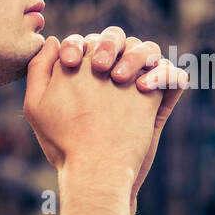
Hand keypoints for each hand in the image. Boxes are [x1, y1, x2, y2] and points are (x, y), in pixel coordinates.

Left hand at [40, 27, 189, 199]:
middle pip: (120, 39)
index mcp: (86, 72)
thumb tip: (52, 38)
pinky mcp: (161, 102)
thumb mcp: (40, 106)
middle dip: (110, 45)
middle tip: (100, 67)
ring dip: (138, 55)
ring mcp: (140, 85)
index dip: (78, 44)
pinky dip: (165, 74)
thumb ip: (39, 70)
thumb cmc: (65, 144)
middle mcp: (114, 73)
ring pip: (148, 50)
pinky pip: (175, 76)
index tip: (70, 63)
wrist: (95, 176)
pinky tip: (145, 89)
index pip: (88, 40)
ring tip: (122, 78)